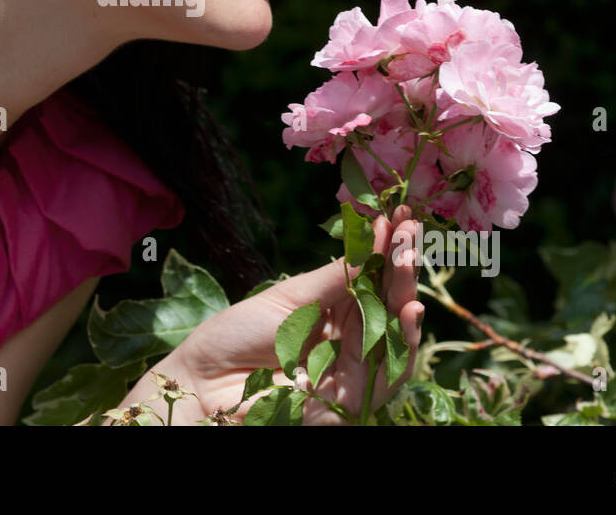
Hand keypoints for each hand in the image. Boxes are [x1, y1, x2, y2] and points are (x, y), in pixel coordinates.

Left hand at [165, 204, 424, 423]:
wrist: (205, 383)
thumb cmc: (239, 335)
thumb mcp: (291, 296)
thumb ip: (337, 275)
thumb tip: (374, 232)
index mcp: (333, 310)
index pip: (372, 277)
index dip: (388, 248)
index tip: (402, 214)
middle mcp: (349, 338)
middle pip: (388, 303)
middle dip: (403, 266)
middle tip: (411, 230)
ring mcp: (352, 369)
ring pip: (395, 335)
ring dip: (408, 296)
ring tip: (409, 261)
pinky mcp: (352, 400)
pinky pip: (388, 374)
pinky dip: (403, 343)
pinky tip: (410, 310)